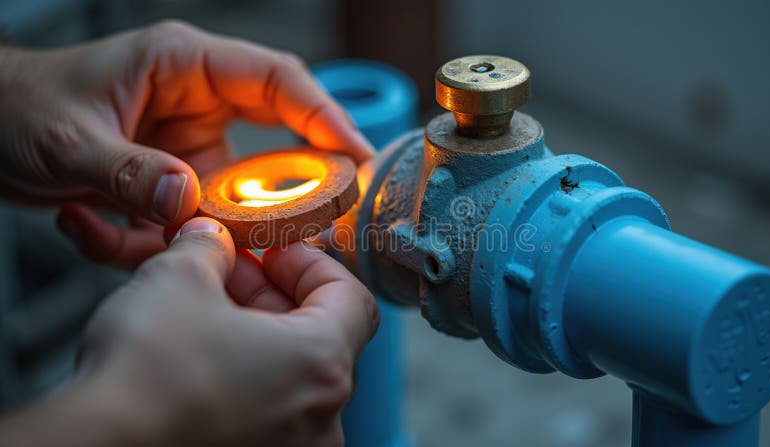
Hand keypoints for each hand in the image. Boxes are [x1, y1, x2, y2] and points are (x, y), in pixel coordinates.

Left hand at [0, 21, 372, 268]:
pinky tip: (85, 226)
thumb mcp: (68, 138)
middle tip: (318, 219)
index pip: (277, 81)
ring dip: (209, 229)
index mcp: (185, 65)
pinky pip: (191, 221)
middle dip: (292, 182)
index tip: (356, 156)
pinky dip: (152, 241)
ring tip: (142, 236)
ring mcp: (188, 146)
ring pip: (233, 193)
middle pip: (277, 135)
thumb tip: (187, 205)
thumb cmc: (18, 105)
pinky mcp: (174, 182)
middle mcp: (197, 102)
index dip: (325, 114)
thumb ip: (128, 173)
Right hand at [0, 217, 377, 446]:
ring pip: (290, 375)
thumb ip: (209, 247)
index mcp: (322, 365)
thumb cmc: (143, 376)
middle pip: (319, 336)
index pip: (352, 297)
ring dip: (256, 335)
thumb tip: (211, 240)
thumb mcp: (178, 278)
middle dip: (273, 294)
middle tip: (228, 272)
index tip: (272, 251)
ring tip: (204, 311)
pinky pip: (267, 411)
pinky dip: (244, 378)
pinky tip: (197, 359)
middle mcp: (321, 418)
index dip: (309, 263)